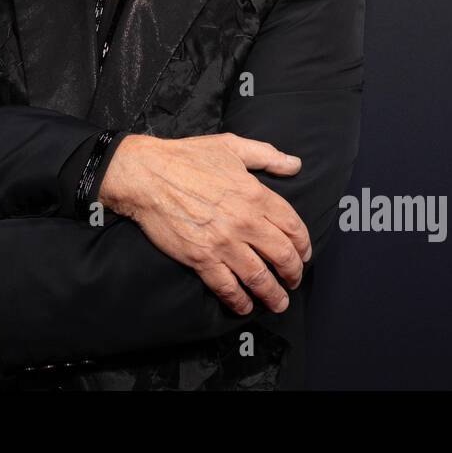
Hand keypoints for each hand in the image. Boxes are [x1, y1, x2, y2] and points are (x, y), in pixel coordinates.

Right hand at [98, 132, 311, 315]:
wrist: (146, 175)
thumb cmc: (186, 157)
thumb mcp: (231, 146)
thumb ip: (267, 156)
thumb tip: (295, 164)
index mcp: (255, 195)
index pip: (293, 226)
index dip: (303, 245)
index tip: (304, 254)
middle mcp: (244, 222)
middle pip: (282, 256)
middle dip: (293, 273)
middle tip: (294, 280)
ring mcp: (223, 243)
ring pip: (259, 277)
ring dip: (273, 294)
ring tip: (279, 303)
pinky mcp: (201, 258)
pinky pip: (227, 287)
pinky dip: (239, 301)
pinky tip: (244, 306)